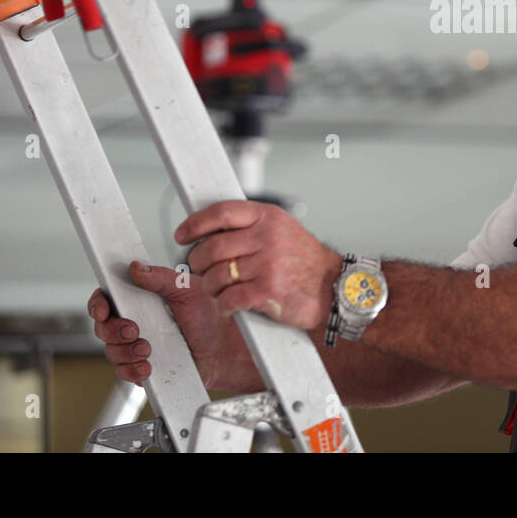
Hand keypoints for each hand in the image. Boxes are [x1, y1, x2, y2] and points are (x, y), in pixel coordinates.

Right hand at [87, 262, 260, 393]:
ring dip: (124, 351)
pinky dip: (132, 370)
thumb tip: (136, 268)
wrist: (228, 349)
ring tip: (147, 348)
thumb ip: (161, 278)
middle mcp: (137, 322)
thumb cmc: (212, 316)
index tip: (102, 310)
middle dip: (112, 330)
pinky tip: (148, 366)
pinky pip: (125, 373)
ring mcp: (138, 346)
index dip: (98, 304)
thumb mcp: (188, 289)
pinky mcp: (145, 367)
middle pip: (103, 327)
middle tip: (132, 330)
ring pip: (111, 351)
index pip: (108, 298)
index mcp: (142, 299)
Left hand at [178, 200, 342, 331]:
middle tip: (200, 269)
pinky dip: (224, 305)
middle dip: (198, 262)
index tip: (182, 234)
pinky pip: (229, 298)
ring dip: (211, 287)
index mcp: (268, 217)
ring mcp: (268, 264)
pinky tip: (229, 305)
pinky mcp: (267, 290)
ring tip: (218, 290)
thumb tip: (210, 229)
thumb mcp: (282, 229)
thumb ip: (251, 225)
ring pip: (216, 275)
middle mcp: (267, 237)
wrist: (334, 287)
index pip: (221, 212)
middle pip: (212, 247)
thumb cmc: (305, 261)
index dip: (195, 224)